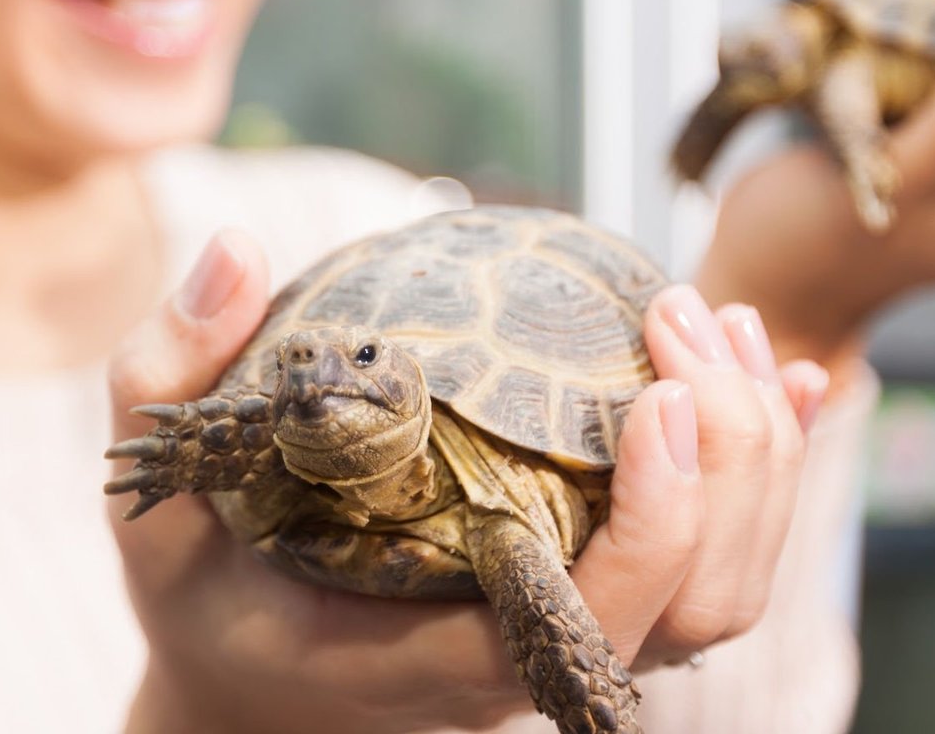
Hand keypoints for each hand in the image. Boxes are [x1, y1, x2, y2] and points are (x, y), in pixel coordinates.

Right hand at [107, 236, 825, 732]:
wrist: (256, 686)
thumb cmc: (207, 596)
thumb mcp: (156, 503)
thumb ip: (170, 378)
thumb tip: (231, 249)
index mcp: (443, 660)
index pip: (597, 621)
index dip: (659, 523)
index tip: (657, 398)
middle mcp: (534, 660)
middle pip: (703, 601)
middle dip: (732, 459)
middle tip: (676, 312)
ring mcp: (576, 634)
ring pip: (730, 581)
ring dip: (760, 453)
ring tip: (716, 319)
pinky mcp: (591, 593)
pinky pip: (715, 551)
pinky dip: (765, 464)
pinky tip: (778, 372)